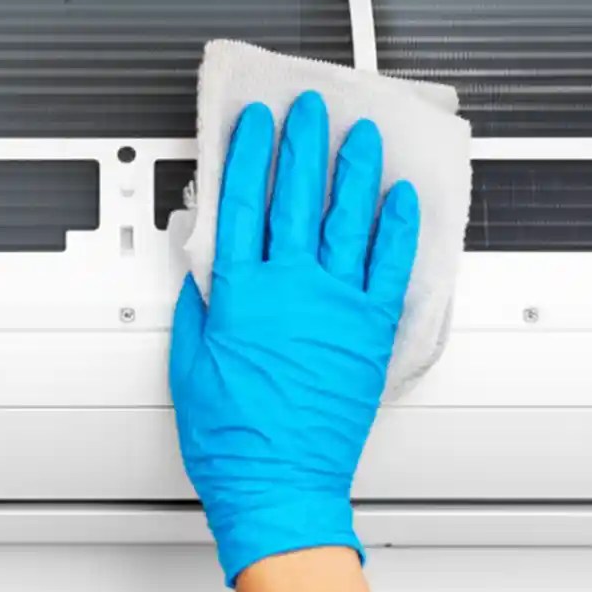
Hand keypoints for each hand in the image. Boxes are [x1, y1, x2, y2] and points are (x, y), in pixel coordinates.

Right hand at [169, 91, 419, 585]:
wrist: (278, 483)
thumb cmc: (231, 435)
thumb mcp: (188, 363)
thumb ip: (199, 305)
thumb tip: (205, 265)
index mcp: (243, 292)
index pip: (245, 202)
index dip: (250, 155)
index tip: (255, 123)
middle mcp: (292, 289)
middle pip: (298, 198)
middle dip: (304, 144)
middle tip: (311, 108)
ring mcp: (337, 307)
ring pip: (349, 221)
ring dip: (355, 172)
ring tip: (362, 135)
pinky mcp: (370, 332)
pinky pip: (390, 269)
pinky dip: (399, 231)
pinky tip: (403, 200)